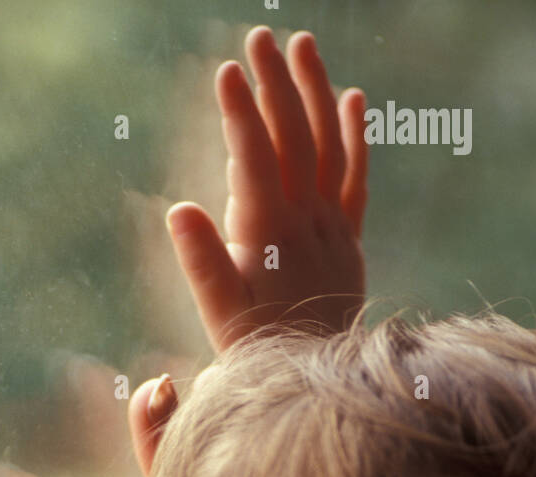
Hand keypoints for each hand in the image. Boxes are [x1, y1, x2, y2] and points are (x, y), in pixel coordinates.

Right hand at [167, 27, 367, 347]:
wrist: (314, 381)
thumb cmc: (257, 350)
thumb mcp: (220, 314)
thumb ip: (202, 262)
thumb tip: (179, 208)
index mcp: (269, 235)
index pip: (255, 159)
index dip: (241, 115)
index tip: (226, 72)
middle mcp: (307, 223)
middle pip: (294, 139)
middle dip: (275, 85)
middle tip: (257, 37)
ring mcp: (333, 228)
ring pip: (328, 147)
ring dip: (316, 93)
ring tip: (302, 46)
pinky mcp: (348, 241)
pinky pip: (356, 179)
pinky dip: (356, 137)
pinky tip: (352, 98)